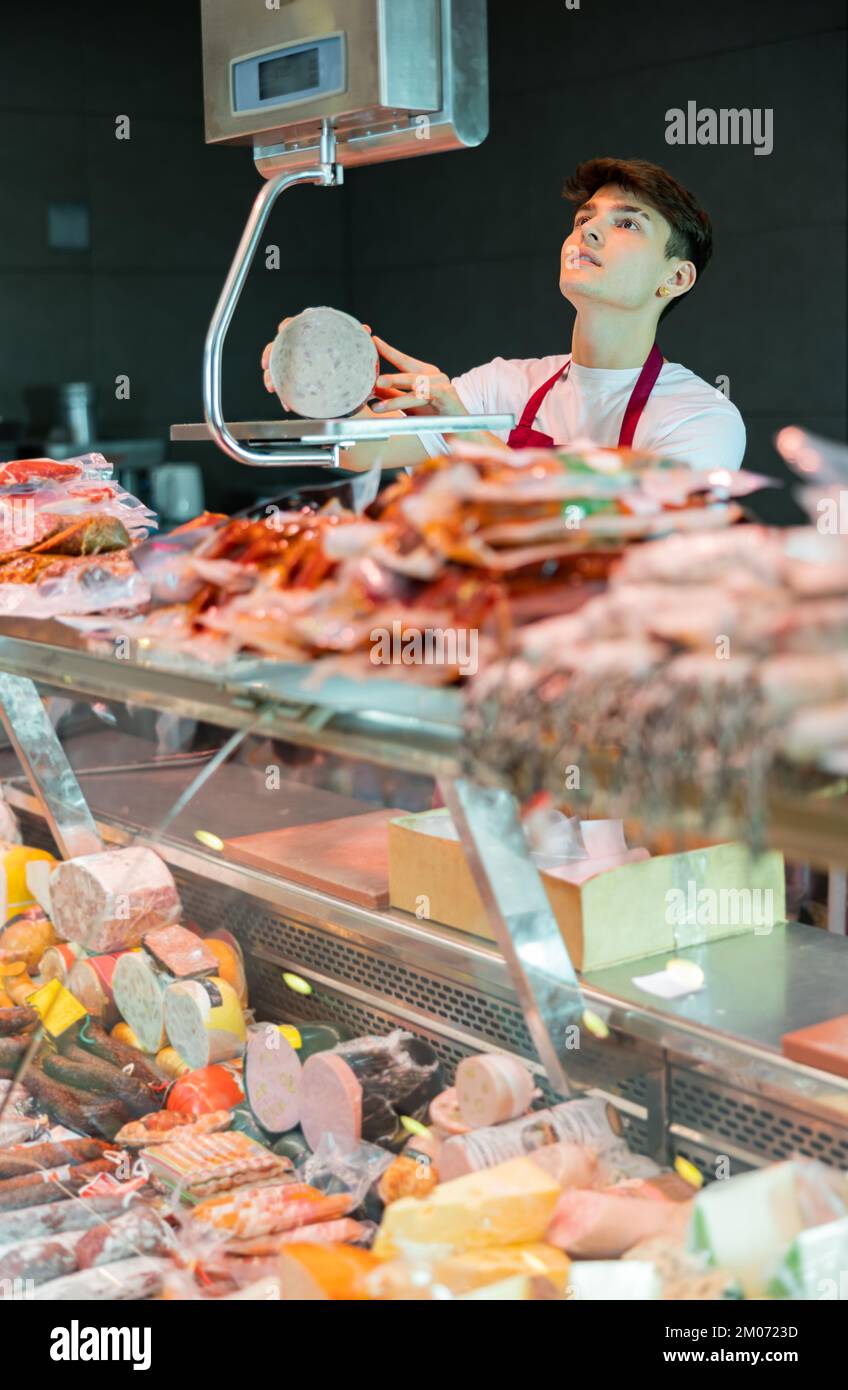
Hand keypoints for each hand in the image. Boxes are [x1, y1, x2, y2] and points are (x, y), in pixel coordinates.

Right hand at [261, 318, 405, 415]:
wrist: (345, 375)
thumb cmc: (345, 356)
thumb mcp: (351, 348)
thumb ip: (356, 339)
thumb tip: (365, 330)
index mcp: (308, 334)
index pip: (291, 325)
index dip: (285, 327)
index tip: (282, 331)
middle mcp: (297, 348)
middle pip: (277, 346)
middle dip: (270, 355)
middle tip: (267, 365)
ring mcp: (294, 364)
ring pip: (276, 368)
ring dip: (271, 377)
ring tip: (272, 388)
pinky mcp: (295, 380)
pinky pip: (285, 387)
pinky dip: (284, 396)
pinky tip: (287, 404)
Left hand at [369, 335, 467, 416]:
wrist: (457, 428)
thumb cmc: (433, 413)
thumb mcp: (408, 402)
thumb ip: (391, 395)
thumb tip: (371, 389)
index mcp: (423, 372)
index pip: (402, 360)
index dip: (388, 351)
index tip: (373, 341)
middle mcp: (433, 375)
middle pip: (408, 373)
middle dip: (391, 377)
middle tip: (376, 381)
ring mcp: (441, 384)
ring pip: (416, 390)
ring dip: (396, 401)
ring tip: (379, 407)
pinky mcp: (448, 396)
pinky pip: (429, 398)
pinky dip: (415, 404)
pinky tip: (405, 413)